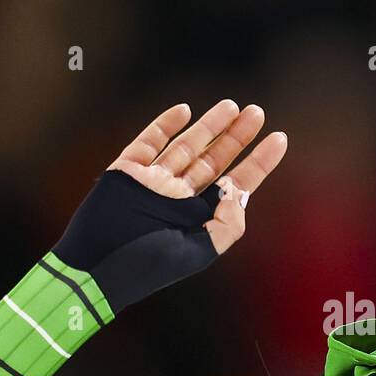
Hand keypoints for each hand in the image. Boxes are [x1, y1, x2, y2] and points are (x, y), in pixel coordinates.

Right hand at [107, 100, 287, 253]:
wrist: (95, 268)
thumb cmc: (145, 267)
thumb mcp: (196, 252)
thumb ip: (225, 226)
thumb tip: (238, 194)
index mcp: (199, 217)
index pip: (236, 184)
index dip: (258, 162)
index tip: (280, 139)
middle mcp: (179, 197)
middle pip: (215, 160)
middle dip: (236, 136)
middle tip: (257, 112)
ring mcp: (154, 181)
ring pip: (187, 146)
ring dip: (209, 126)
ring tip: (232, 106)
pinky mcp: (127, 171)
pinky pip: (148, 142)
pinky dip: (165, 125)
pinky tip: (185, 110)